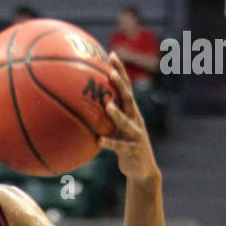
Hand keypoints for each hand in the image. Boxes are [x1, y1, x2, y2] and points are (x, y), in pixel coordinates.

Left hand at [99, 53, 159, 181]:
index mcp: (131, 111)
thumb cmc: (125, 147)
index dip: (120, 70)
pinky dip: (109, 143)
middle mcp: (135, 119)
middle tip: (111, 72)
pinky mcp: (132, 151)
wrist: (143, 171)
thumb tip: (82, 106)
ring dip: (116, 113)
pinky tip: (99, 141)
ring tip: (107, 105)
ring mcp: (135, 135)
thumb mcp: (117, 130)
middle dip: (120, 84)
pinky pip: (118, 147)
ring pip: (125, 121)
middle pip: (128, 98)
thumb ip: (105, 118)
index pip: (126, 86)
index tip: (111, 54)